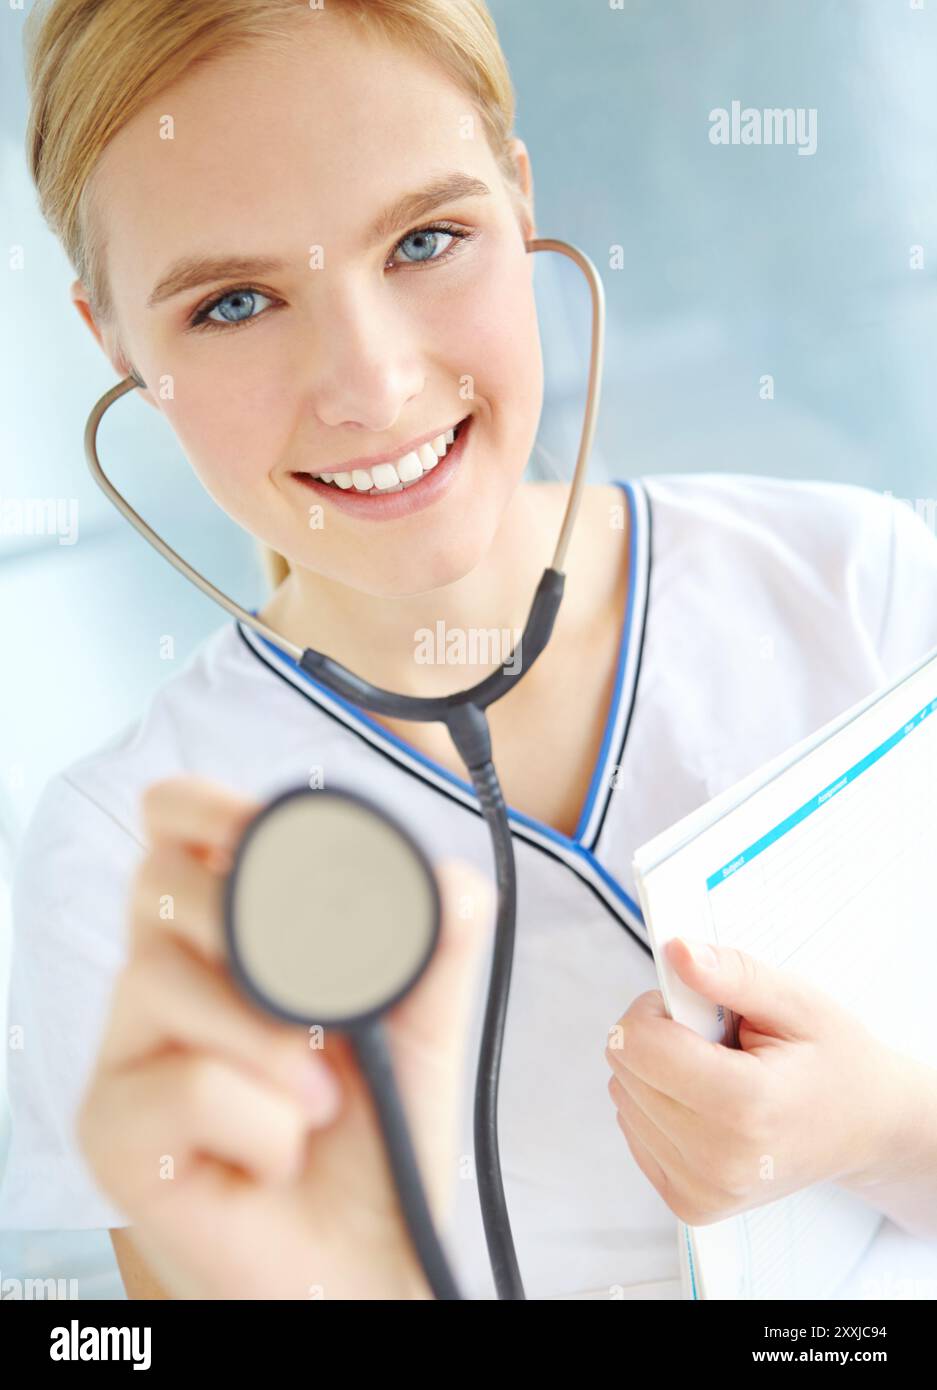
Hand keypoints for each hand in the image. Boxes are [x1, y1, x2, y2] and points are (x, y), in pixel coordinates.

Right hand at [77, 776, 493, 1298]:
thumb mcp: (422, 1027)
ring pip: (161, 978)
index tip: (254, 827)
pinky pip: (182, 1085)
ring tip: (322, 1102)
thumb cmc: (375, 1134)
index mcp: (227, 938)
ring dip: (271, 1044)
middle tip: (319, 1002)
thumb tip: (450, 878)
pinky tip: (273, 1158)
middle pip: (160, 885)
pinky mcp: (112, 1131)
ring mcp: (127, 1054)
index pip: (175, 832)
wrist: (362, 1257)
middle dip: (252, 926)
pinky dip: (260, 1123)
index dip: (203, 806)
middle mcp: (163, 981)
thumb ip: (436, 946)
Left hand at [604, 937, 913, 1225]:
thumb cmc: (832, 1059)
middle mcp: (719, 1161)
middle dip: (659, 1039)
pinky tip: (708, 1106)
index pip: (639, 1044)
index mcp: (746, 1106)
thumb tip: (677, 952)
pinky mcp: (690, 1204)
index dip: (656, 1009)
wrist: (865, 1126)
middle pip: (624, 1070)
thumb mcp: (796, 1001)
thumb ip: (732, 974)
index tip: (695, 1008)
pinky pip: (634, 1130)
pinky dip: (659, 1106)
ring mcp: (703, 1191)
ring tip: (720, 1076)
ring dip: (659, 1075)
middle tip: (717, 1045)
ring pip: (623, 1099)